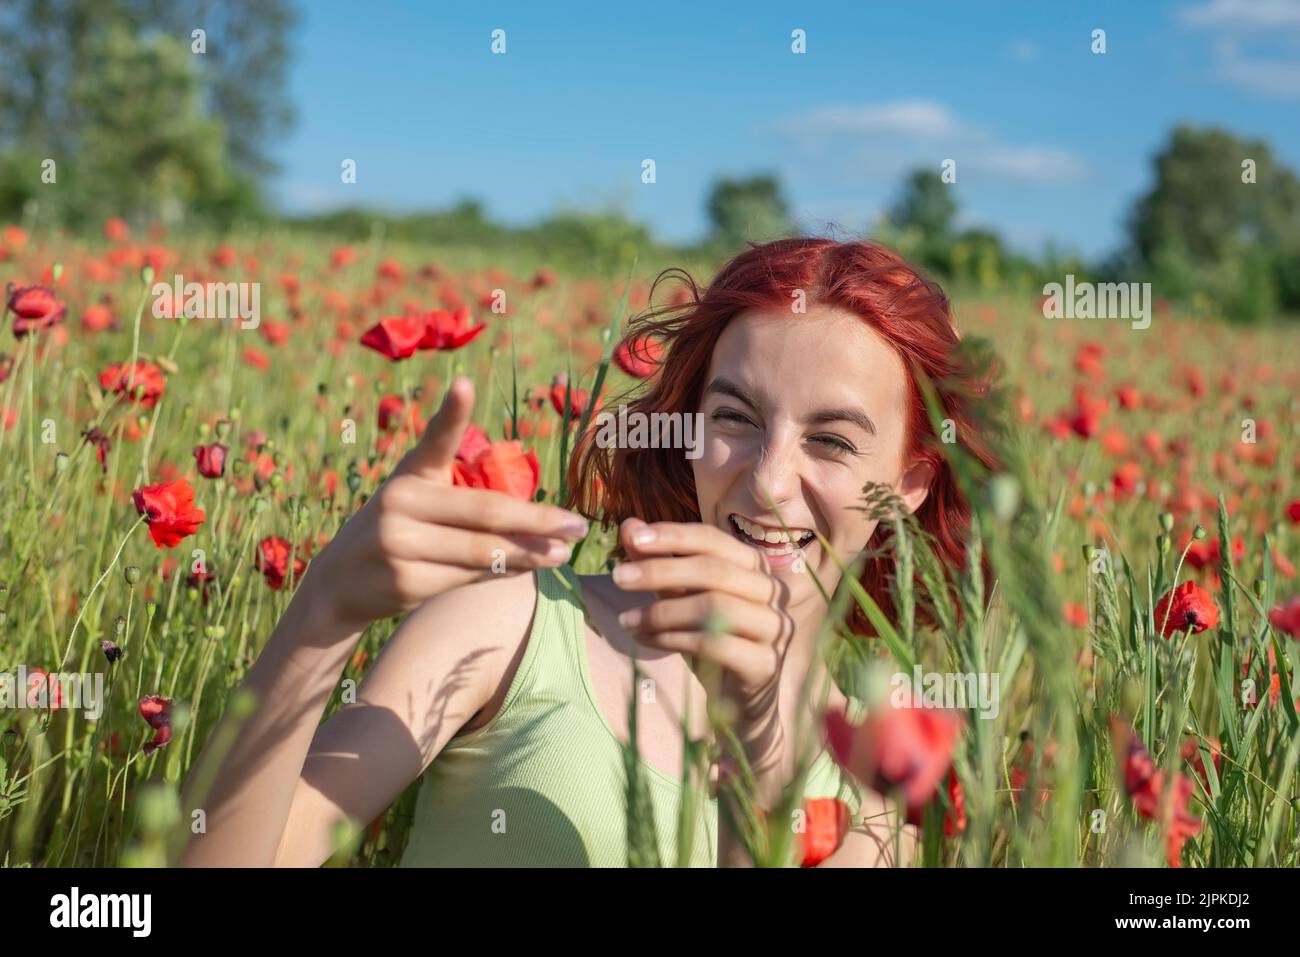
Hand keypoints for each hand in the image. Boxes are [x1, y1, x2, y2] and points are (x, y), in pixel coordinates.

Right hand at [307, 377, 589, 627]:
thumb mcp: (419, 496)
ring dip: (530, 553)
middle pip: (485, 512)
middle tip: (578, 525)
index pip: (435, 440)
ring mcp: (399, 544)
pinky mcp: (404, 583)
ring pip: (482, 551)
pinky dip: (503, 573)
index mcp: (410, 473)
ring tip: (563, 552)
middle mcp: (400, 503)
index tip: (464, 384)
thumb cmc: (399, 528)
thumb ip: (466, 496)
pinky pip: (468, 577)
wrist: (341, 581)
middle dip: (538, 520)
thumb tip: (536, 516)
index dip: (450, 413)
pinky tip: (529, 568)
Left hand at [610, 517, 794, 770]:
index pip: (715, 539)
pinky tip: (647, 641)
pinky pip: (715, 643)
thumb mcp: (681, 599)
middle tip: (618, 577)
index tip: (632, 537)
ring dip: (662, 610)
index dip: (674, 535)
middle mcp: (773, 593)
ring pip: (715, 606)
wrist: (740, 705)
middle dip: (661, 570)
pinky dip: (674, 639)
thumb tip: (629, 527)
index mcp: (755, 568)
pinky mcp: (765, 663)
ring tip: (627, 620)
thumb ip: (660, 563)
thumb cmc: (711, 642)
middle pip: (714, 570)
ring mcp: (775, 628)